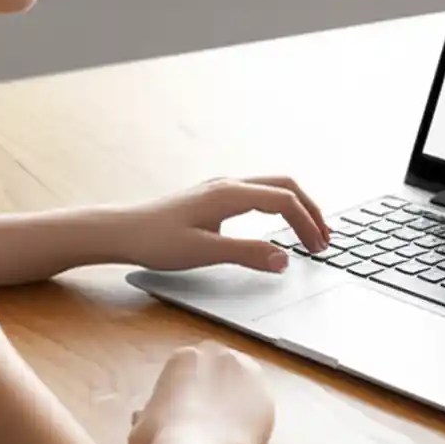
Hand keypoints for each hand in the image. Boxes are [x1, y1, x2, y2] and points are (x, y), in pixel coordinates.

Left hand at [121, 176, 331, 273]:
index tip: (319, 248)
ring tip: (310, 232)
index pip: (285, 201)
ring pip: (273, 187)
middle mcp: (230, 184)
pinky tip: (278, 226)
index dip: (307, 223)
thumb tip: (284, 259)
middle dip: (310, 210)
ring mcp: (222, 188)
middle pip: (286, 186)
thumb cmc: (156, 241)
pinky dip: (279, 208)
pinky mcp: (214, 197)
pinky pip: (259, 194)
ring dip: (296, 207)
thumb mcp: (204, 252)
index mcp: (231, 194)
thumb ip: (247, 254)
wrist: (119, 230)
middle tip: (325, 238)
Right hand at [129, 342, 275, 443]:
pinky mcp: (267, 395)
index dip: (185, 388)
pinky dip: (251, 414)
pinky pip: (259, 402)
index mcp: (184, 358)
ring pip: (242, 381)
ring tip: (225, 424)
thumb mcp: (141, 428)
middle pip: (218, 368)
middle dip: (214, 386)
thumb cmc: (162, 442)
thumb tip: (143, 415)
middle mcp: (219, 356)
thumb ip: (147, 414)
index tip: (183, 406)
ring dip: (236, 397)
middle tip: (207, 413)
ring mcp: (248, 373)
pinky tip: (241, 432)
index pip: (187, 366)